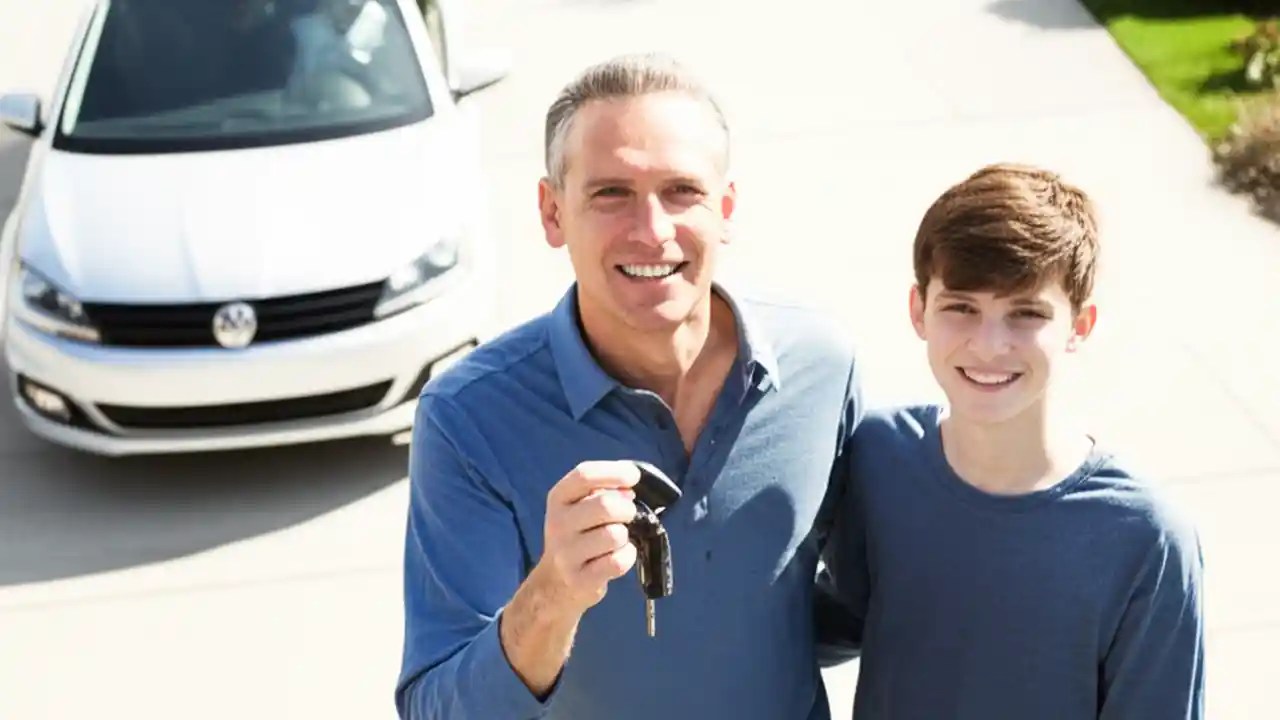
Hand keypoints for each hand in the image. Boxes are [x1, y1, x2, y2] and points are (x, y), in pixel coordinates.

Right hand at [535, 460, 640, 615]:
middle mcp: (557, 523)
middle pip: (605, 505)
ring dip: (625, 536)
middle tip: (627, 516)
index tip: (634, 476)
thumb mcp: (581, 506)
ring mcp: (566, 553)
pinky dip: (627, 557)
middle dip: (626, 509)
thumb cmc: (578, 534)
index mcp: (558, 498)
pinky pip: (618, 562)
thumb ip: (604, 491)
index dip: (614, 473)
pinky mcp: (579, 579)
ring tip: (616, 540)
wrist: (556, 580)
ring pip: (615, 535)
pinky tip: (617, 556)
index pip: (585, 475)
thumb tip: (628, 491)